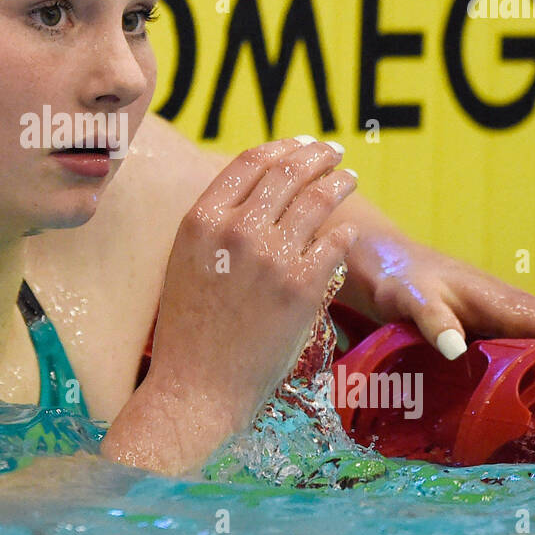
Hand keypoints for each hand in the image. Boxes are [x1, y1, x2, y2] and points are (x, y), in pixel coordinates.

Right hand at [146, 136, 359, 434]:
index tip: (299, 145)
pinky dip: (343, 232)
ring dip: (339, 182)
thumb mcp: (185, 263)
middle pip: (288, 172)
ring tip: (349, 178)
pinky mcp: (303, 287)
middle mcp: (236, 230)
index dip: (281, 147)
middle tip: (333, 152)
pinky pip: (334, 244)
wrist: (196, 389)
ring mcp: (272, 257)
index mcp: (201, 220)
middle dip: (316, 156)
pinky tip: (347, 230)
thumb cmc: (188, 331)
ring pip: (318, 200)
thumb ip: (214, 226)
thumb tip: (252, 195)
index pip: (250, 163)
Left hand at [350, 234, 534, 358]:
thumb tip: (455, 349)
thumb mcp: (410, 297)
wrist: (374, 265)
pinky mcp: (480, 342)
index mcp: (505, 303)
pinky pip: (517, 368)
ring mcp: (497, 329)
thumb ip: (433, 320)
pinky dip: (532, 391)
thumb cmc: (396, 276)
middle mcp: (510, 316)